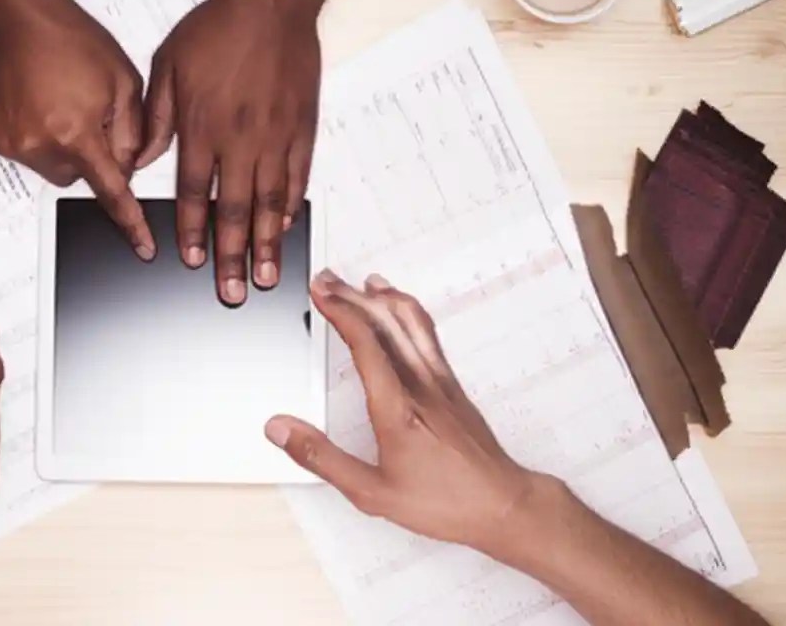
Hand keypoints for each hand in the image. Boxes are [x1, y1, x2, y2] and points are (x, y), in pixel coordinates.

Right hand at [0, 0, 154, 259]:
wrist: (20, 20)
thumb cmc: (76, 44)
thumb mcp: (124, 84)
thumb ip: (133, 135)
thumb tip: (129, 172)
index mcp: (77, 134)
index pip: (111, 192)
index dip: (130, 223)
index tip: (143, 249)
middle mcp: (40, 146)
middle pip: (79, 178)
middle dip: (91, 157)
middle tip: (90, 116)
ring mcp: (12, 144)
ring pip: (55, 169)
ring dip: (65, 148)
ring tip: (62, 105)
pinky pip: (29, 155)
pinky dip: (40, 138)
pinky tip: (40, 106)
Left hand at [138, 0, 320, 304]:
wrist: (271, 3)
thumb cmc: (216, 29)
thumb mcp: (167, 67)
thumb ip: (155, 118)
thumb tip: (141, 159)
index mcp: (201, 128)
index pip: (192, 193)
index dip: (192, 231)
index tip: (193, 261)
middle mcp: (238, 140)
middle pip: (234, 211)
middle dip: (232, 257)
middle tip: (232, 292)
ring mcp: (274, 138)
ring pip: (269, 203)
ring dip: (266, 245)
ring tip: (266, 278)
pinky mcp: (301, 129)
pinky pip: (296, 177)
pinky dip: (291, 207)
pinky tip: (286, 229)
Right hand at [265, 272, 539, 553]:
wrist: (502, 505)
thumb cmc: (445, 502)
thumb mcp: (371, 492)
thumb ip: (322, 458)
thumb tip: (282, 429)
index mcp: (397, 409)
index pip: (365, 344)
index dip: (339, 312)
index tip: (319, 294)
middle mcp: (421, 386)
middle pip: (384, 324)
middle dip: (351, 297)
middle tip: (327, 280)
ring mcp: (440, 382)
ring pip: (410, 323)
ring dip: (381, 298)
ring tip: (359, 283)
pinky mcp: (452, 385)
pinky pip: (428, 335)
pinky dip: (408, 312)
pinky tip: (400, 310)